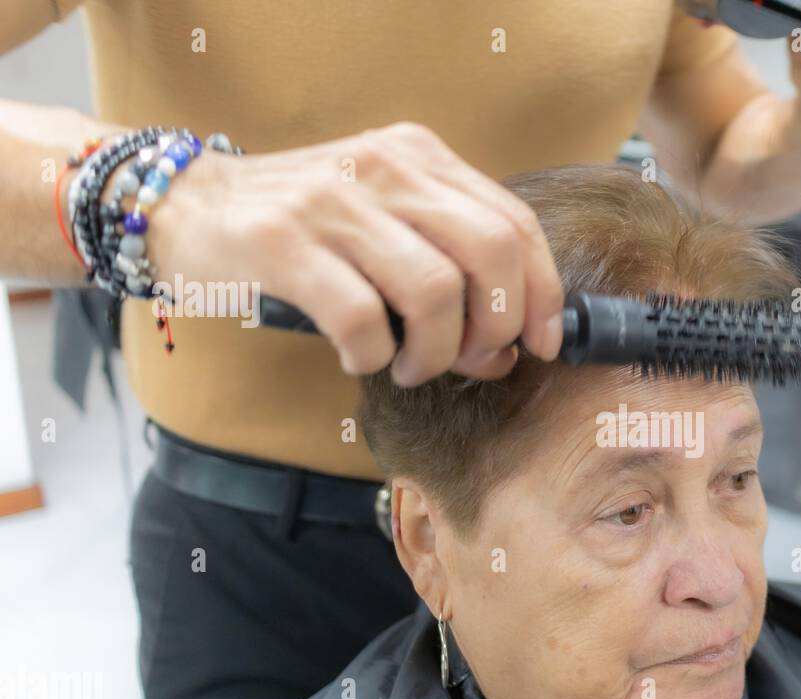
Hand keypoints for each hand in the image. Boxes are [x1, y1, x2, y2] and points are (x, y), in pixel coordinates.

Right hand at [146, 122, 565, 385]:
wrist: (185, 206)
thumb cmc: (304, 232)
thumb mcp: (386, 223)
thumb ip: (450, 267)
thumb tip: (510, 349)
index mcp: (420, 157)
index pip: (515, 224)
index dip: (543, 294)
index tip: (542, 344)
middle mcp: (384, 167)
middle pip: (489, 254)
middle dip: (496, 327)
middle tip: (470, 363)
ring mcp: (332, 200)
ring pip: (434, 291)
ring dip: (433, 353)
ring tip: (408, 367)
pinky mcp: (281, 241)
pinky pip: (361, 318)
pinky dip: (372, 356)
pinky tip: (360, 359)